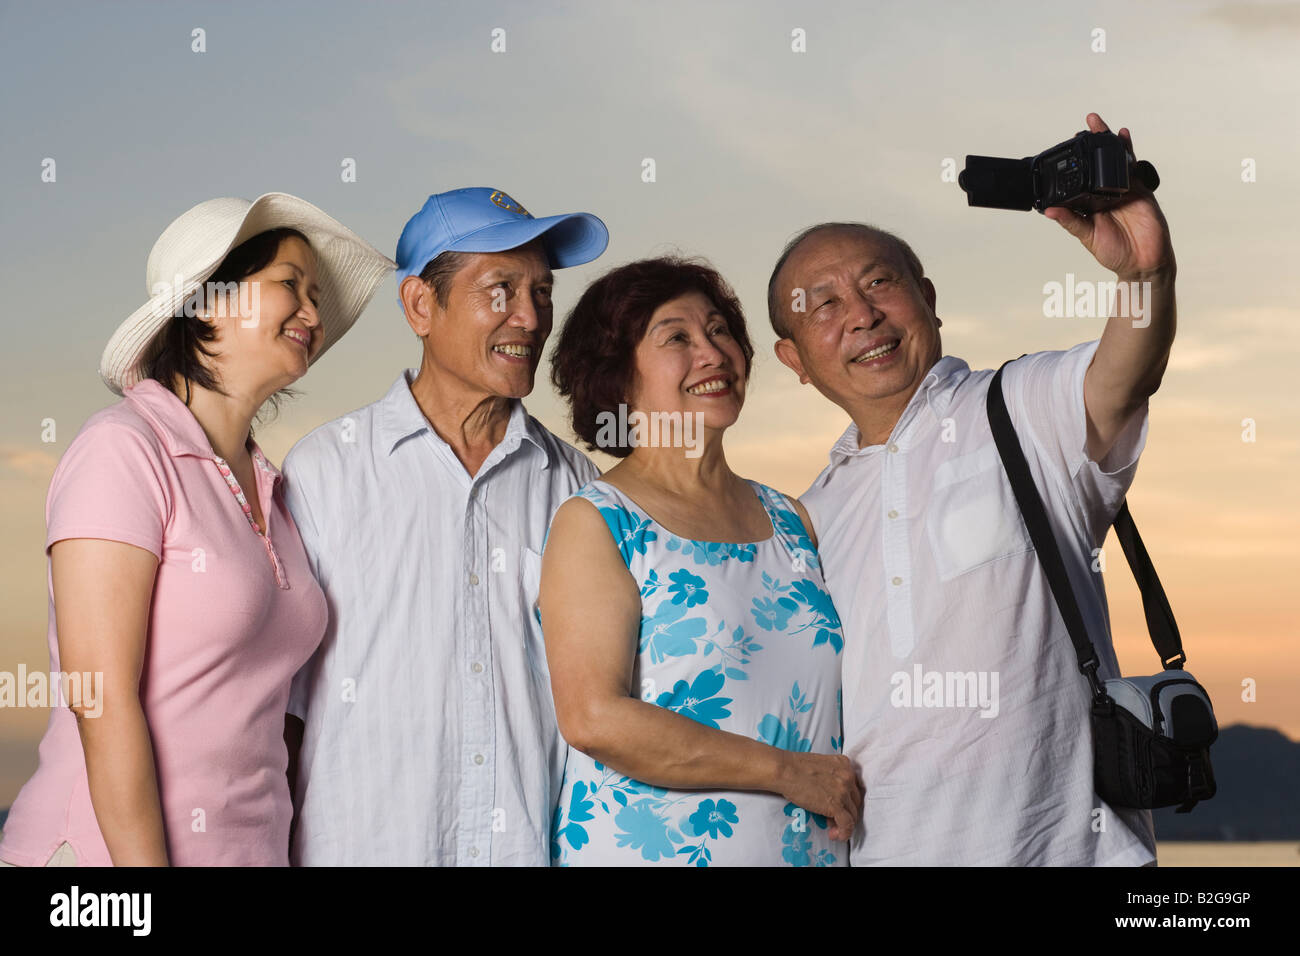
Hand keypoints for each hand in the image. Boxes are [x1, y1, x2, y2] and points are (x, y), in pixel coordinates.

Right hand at [777, 751, 863, 841]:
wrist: (785, 770)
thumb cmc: (795, 767)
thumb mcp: (821, 765)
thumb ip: (832, 776)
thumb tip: (832, 796)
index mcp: (845, 764)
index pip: (853, 787)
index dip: (846, 799)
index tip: (838, 806)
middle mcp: (848, 776)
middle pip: (855, 801)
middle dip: (846, 811)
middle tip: (832, 818)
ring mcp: (844, 791)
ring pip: (853, 814)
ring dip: (844, 824)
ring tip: (832, 828)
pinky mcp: (836, 805)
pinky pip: (847, 824)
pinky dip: (844, 833)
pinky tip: (835, 835)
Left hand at [1043, 113, 1174, 279]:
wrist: (1143, 262)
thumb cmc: (1114, 252)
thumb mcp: (1087, 236)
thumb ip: (1071, 221)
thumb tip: (1048, 211)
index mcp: (1090, 204)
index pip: (1082, 179)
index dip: (1076, 164)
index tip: (1065, 148)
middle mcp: (1106, 194)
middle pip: (1099, 165)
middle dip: (1092, 145)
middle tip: (1083, 126)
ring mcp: (1124, 189)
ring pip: (1116, 161)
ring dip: (1109, 142)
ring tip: (1099, 124)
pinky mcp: (1141, 189)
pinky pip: (1134, 167)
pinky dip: (1128, 152)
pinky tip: (1123, 136)